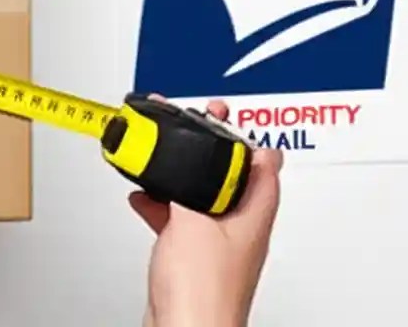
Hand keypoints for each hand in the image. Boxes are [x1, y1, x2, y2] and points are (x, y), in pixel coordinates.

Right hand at [130, 97, 283, 326]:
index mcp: (254, 214)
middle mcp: (240, 227)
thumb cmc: (204, 291)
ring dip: (181, 176)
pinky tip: (145, 197)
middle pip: (228, 176)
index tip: (221, 116)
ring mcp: (216, 242)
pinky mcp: (192, 256)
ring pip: (201, 196)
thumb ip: (190, 182)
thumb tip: (183, 156)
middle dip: (205, 150)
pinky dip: (162, 203)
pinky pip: (179, 219)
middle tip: (189, 126)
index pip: (261, 163)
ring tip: (161, 156)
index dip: (242, 136)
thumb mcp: (193, 219)